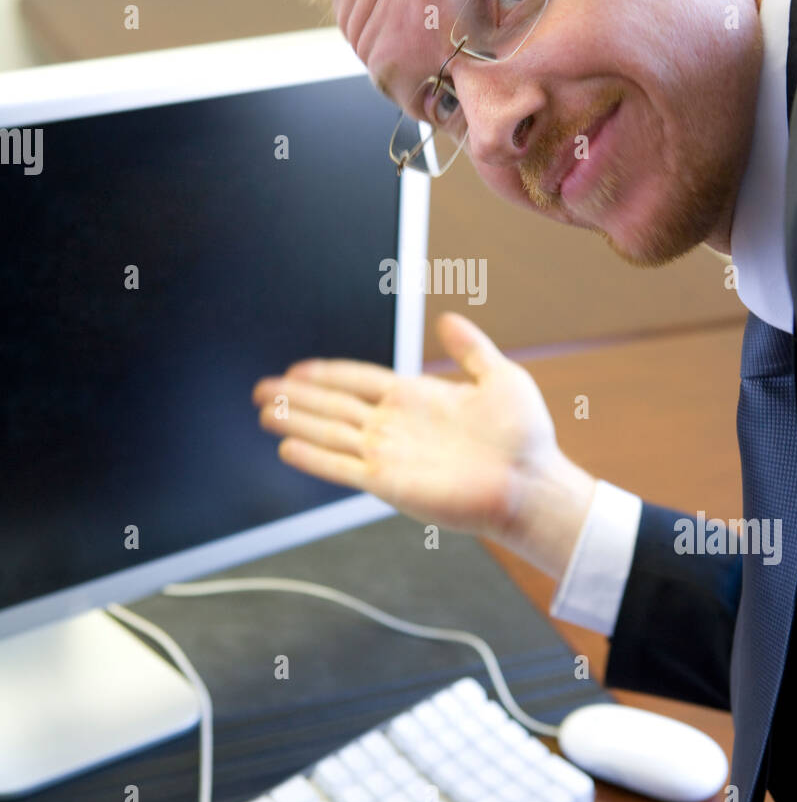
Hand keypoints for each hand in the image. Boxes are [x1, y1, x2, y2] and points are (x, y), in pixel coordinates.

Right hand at [250, 312, 594, 568]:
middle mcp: (396, 426)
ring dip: (295, 421)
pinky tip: (287, 447)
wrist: (531, 482)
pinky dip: (314, 458)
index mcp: (416, 398)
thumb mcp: (500, 376)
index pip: (358, 380)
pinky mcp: (390, 484)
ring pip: (330, 432)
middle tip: (261, 388)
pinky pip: (342, 467)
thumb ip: (471, 348)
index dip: (326, 373)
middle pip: (333, 405)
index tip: (296, 369)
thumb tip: (448, 318)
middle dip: (296, 396)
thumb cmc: (524, 436)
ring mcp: (390, 455)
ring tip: (263, 411)